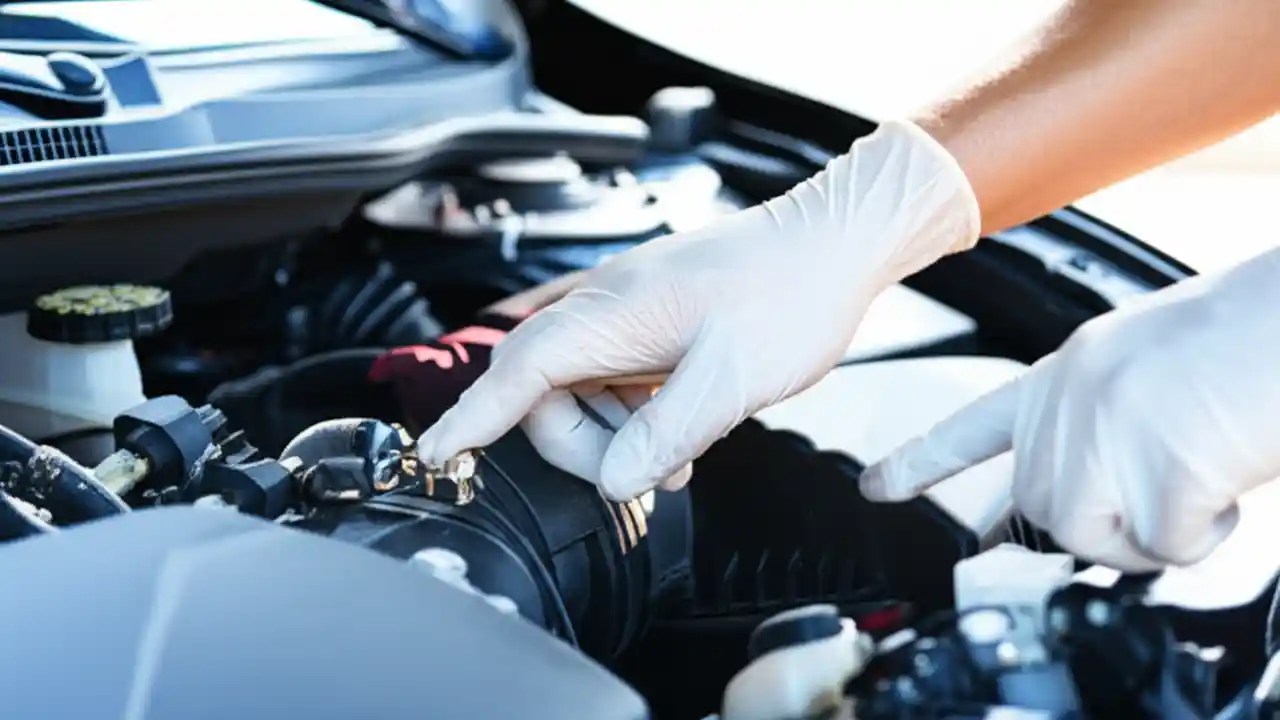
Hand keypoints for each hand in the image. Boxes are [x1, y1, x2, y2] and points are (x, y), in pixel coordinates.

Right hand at [418, 120, 979, 500]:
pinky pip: (615, 383)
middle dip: (585, 448)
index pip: (517, 371)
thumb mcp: (731, 379)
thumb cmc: (790, 294)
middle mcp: (606, 310)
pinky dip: (636, 418)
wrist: (835, 245)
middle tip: (645, 474)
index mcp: (611, 314)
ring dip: (616, 436)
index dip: (473, 416)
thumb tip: (615, 482)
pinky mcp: (650, 325)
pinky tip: (682, 433)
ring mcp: (627, 316)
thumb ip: (665, 434)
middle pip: (545, 396)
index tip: (436, 452)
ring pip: (580, 394)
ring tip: (679, 455)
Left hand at [861, 249, 1279, 570]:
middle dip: (1106, 523)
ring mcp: (1105, 437)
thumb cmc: (1246, 337)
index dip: (919, 462)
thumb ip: (1099, 423)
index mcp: (1066, 372)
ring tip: (1199, 482)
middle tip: (1169, 492)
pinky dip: (1205, 534)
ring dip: (1151, 534)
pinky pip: (1166, 548)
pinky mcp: (1155, 474)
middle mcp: (1069, 404)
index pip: (971, 425)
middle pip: (1046, 510)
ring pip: (1090, 537)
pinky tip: (1227, 484)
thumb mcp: (1145, 369)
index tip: (875, 487)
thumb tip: (1101, 490)